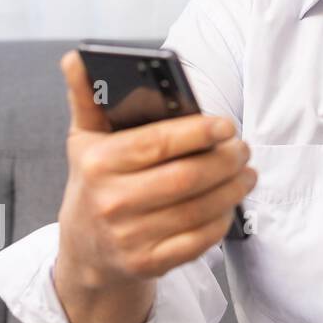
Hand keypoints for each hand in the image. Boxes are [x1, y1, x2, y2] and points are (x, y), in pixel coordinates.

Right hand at [53, 51, 255, 322]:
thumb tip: (76, 58)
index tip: (225, 125)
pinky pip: (198, 241)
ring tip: (246, 172)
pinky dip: (221, 220)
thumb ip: (87, 98)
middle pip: (186, 178)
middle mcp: (111, 202)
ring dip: (232, 188)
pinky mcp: (148, 264)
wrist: (86, 250)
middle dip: (225, 160)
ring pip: (198, 210)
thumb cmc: (95, 182)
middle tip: (242, 148)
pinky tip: (229, 203)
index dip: (198, 132)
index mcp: (97, 163)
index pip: (157, 143)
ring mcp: (129, 237)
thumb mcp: (85, 140)